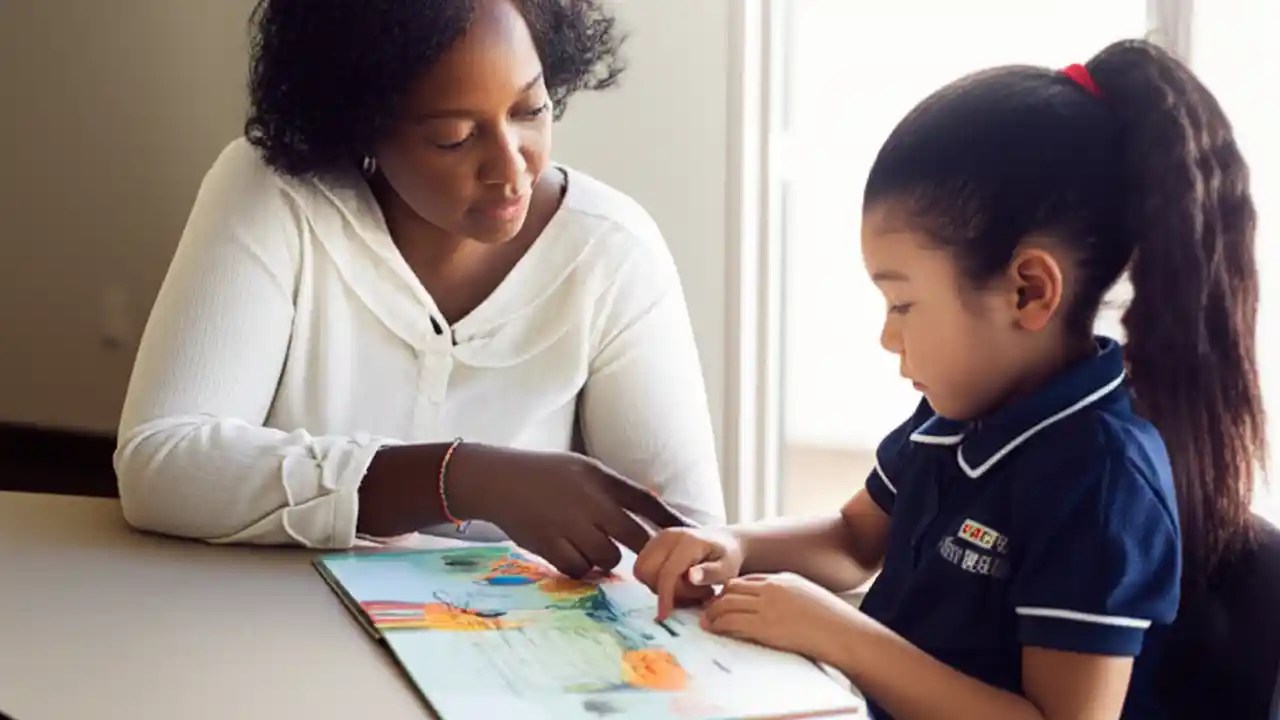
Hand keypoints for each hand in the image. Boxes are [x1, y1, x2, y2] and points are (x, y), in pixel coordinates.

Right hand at [448, 444, 692, 578]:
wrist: (496, 480)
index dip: (672, 520)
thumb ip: (615, 486)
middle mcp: (589, 501)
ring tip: (585, 545)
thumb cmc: (541, 473)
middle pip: (635, 537)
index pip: (646, 502)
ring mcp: (570, 524)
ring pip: (607, 558)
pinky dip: (579, 567)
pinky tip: (568, 553)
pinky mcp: (550, 544)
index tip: (695, 533)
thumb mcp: (581, 467)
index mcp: (600, 477)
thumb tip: (654, 499)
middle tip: (652, 564)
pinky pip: (579, 568)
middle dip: (647, 553)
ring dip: (603, 558)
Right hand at [633, 527, 743, 620]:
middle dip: (664, 590)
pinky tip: (675, 582)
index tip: (664, 615)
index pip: (667, 572)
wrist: (724, 541)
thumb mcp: (727, 568)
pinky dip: (654, 579)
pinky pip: (642, 567)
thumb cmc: (728, 558)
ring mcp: (658, 538)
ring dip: (658, 585)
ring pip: (642, 569)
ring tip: (684, 588)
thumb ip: (710, 573)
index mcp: (688, 541)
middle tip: (690, 594)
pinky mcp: (652, 542)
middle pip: (649, 571)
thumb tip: (691, 576)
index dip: (665, 596)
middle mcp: (669, 536)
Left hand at [700, 572, 861, 662]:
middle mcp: (771, 589)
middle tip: (707, 610)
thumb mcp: (806, 594)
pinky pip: (733, 623)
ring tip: (706, 621)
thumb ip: (785, 592)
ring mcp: (767, 607)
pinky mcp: (765, 627)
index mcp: (782, 579)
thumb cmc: (831, 618)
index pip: (746, 579)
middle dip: (716, 599)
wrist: (842, 633)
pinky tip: (714, 629)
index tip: (722, 599)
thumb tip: (767, 599)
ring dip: (712, 613)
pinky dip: (719, 625)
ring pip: (727, 604)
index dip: (730, 590)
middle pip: (732, 589)